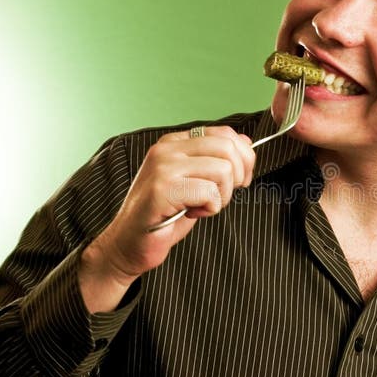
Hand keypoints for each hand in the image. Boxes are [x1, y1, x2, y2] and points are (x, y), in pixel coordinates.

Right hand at [79, 127, 254, 310]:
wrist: (130, 243)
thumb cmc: (164, 215)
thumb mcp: (195, 182)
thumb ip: (216, 160)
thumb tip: (246, 143)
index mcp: (175, 142)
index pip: (224, 133)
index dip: (243, 158)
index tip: (238, 180)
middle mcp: (167, 149)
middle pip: (227, 148)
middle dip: (237, 177)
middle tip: (221, 197)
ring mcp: (163, 167)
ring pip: (223, 170)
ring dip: (222, 196)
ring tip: (202, 207)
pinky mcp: (162, 189)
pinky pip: (209, 192)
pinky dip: (210, 209)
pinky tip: (192, 214)